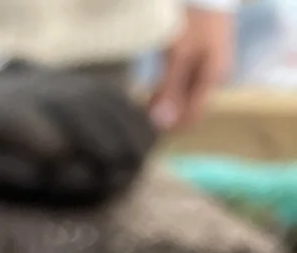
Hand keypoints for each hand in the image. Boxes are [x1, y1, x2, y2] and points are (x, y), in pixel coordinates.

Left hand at [150, 5, 236, 131]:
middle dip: (167, 114)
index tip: (148, 127)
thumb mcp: (179, 54)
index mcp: (214, 77)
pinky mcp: (201, 59)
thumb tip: (161, 123)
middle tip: (143, 116)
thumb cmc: (195, 19)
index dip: (171, 125)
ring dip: (167, 103)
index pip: (194, 115)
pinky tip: (154, 91)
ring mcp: (209, 67)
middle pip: (190, 107)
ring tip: (146, 104)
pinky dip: (169, 90)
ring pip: (186, 96)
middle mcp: (215, 76)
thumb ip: (170, 89)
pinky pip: (184, 83)